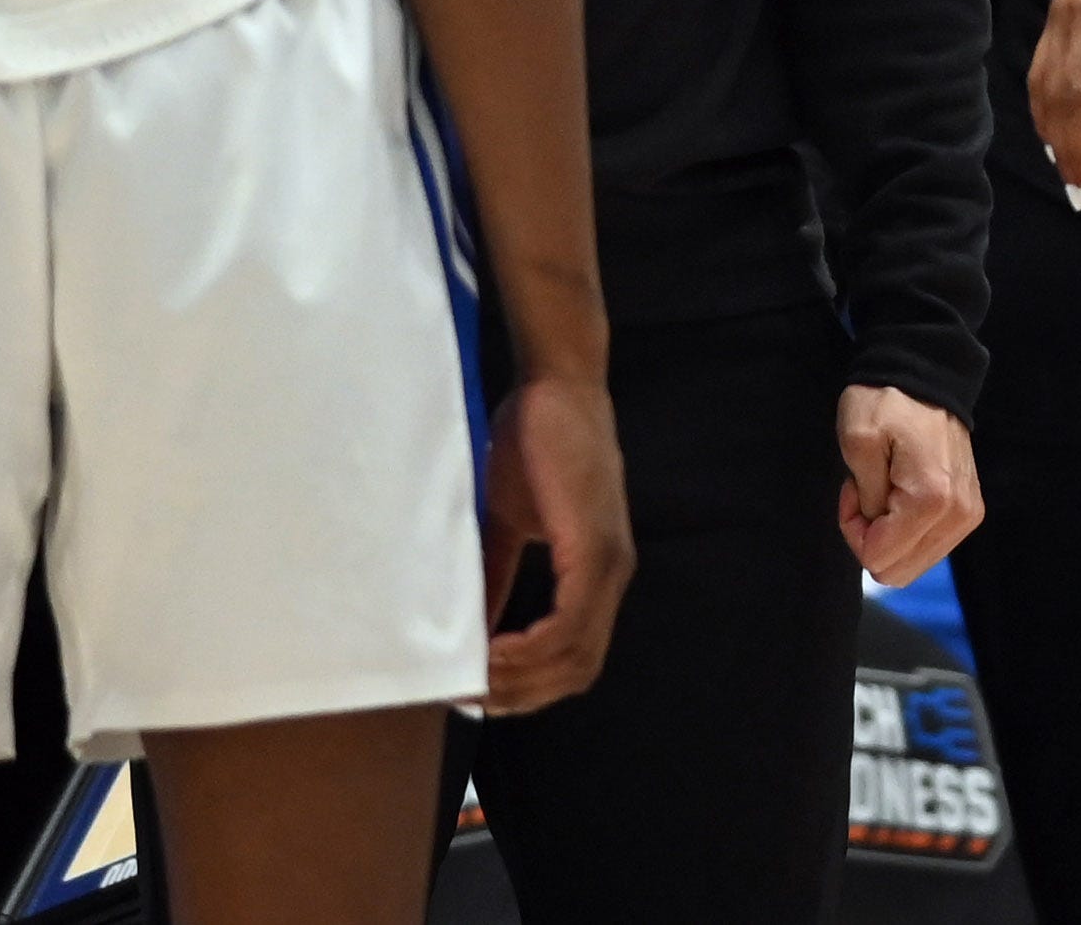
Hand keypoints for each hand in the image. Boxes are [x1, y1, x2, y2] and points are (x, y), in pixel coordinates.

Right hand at [481, 371, 634, 711]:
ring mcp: (609, 563)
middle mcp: (612, 576)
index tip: (479, 695)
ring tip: (470, 680)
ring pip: (574, 656)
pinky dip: (531, 649)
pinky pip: (569, 623)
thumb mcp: (506, 522)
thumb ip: (494, 575)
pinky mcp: (595, 546)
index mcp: (597, 574)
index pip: (574, 659)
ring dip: (519, 679)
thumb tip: (468, 629)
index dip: (529, 687)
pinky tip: (491, 652)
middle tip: (467, 698)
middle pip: (577, 671)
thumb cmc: (530, 442)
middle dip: (521, 696)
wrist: (554, 382)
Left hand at [835, 384, 981, 586]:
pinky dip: (907, 529)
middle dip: (871, 538)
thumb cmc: (885, 402)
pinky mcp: (968, 511)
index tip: (854, 489)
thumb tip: (876, 538)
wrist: (926, 375)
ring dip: (890, 535)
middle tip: (867, 492)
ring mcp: (967, 515)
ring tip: (884, 488)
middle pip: (898, 572)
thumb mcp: (857, 441)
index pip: (878, 558)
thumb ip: (864, 502)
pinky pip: (928, 547)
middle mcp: (958, 516)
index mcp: (931, 500)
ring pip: (913, 564)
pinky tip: (901, 493)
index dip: (853, 528)